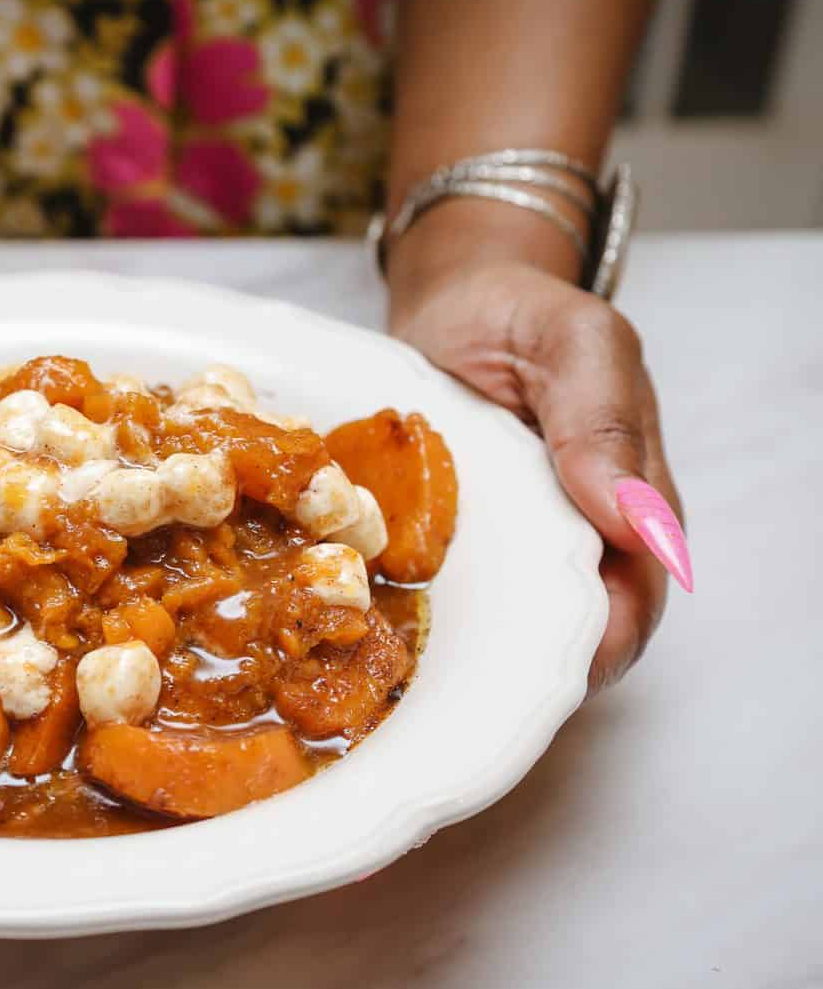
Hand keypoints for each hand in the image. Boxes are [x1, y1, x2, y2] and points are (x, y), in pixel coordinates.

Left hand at [387, 204, 683, 692]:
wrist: (455, 300)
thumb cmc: (525, 316)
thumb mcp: (576, 344)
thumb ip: (602, 419)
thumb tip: (628, 516)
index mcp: (623, 508)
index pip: (628, 607)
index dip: (594, 650)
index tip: (543, 674)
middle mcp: (563, 541)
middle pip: (554, 637)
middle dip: (511, 671)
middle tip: (449, 688)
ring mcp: (499, 548)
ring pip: (488, 625)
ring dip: (452, 652)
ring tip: (397, 670)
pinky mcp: (441, 542)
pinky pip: (430, 591)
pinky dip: (404, 609)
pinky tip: (361, 624)